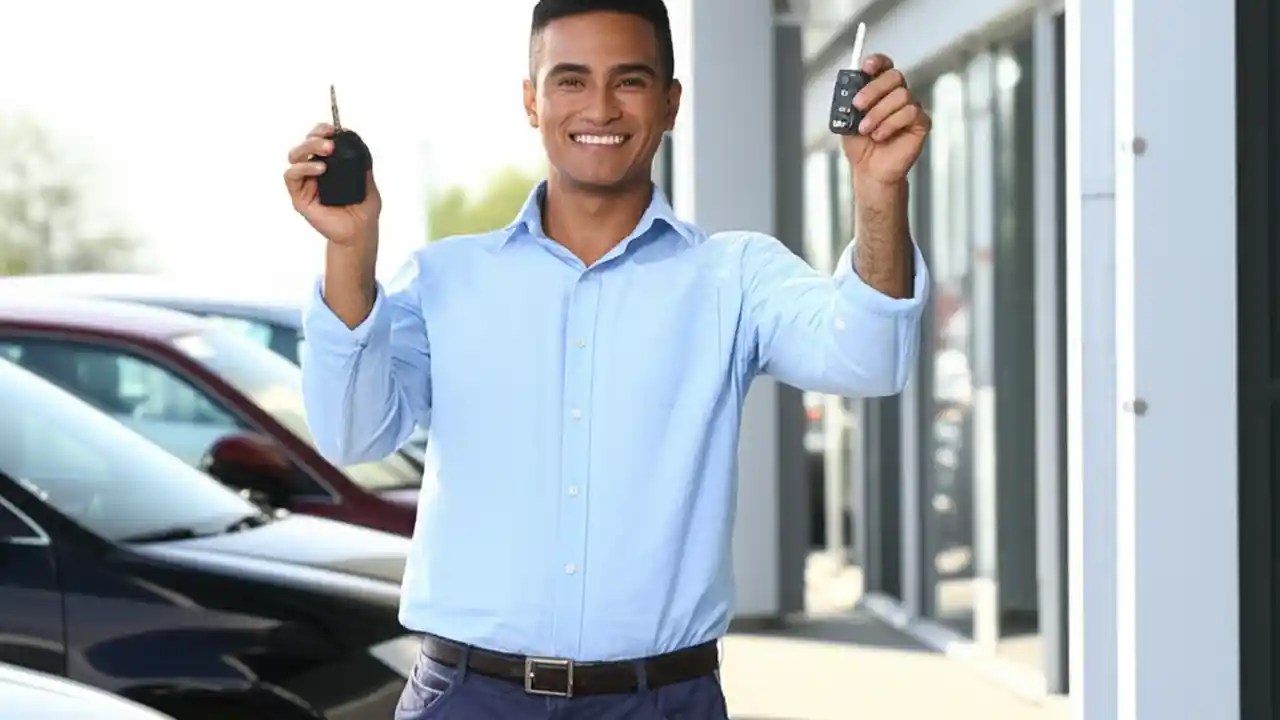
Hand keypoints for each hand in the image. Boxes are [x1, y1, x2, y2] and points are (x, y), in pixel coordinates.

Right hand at [283, 123, 381, 246]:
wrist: (359, 233)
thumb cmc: (363, 210)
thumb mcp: (369, 183)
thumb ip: (363, 165)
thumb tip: (358, 144)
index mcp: (329, 163)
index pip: (318, 140)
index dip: (321, 130)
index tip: (333, 129)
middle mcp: (314, 170)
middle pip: (304, 144)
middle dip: (315, 138)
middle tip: (330, 142)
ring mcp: (306, 183)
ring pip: (295, 156)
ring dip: (308, 148)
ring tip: (327, 152)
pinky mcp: (299, 197)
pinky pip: (292, 176)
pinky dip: (303, 168)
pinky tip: (320, 169)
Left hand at [841, 54, 930, 185]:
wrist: (869, 171)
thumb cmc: (860, 146)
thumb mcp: (847, 120)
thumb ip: (848, 102)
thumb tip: (849, 89)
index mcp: (880, 90)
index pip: (884, 65)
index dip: (878, 62)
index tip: (866, 67)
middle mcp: (897, 95)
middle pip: (894, 76)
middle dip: (873, 89)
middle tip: (858, 106)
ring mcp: (911, 108)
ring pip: (901, 95)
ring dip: (878, 113)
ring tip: (866, 130)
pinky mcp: (920, 123)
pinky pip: (910, 112)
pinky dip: (890, 124)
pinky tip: (880, 135)